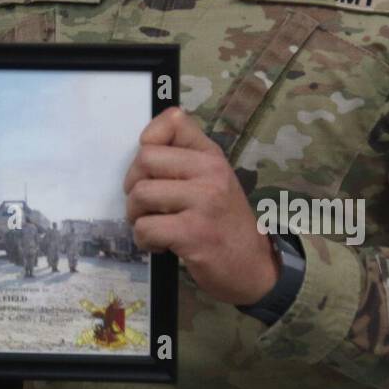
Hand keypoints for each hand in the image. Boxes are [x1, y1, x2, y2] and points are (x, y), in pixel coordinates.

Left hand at [124, 107, 277, 305]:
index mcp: (211, 156)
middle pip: (144, 159)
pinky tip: (160, 245)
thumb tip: (144, 142)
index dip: (148, 140)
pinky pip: (146, 227)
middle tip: (145, 205)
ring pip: (140, 194)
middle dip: (133, 185)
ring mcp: (204, 202)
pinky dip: (144, 240)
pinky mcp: (194, 233)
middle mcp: (210, 172)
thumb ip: (184, 159)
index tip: (151, 168)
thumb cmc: (224, 223)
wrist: (255, 267)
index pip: (172, 120)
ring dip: (136, 216)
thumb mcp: (213, 180)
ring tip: (153, 226)